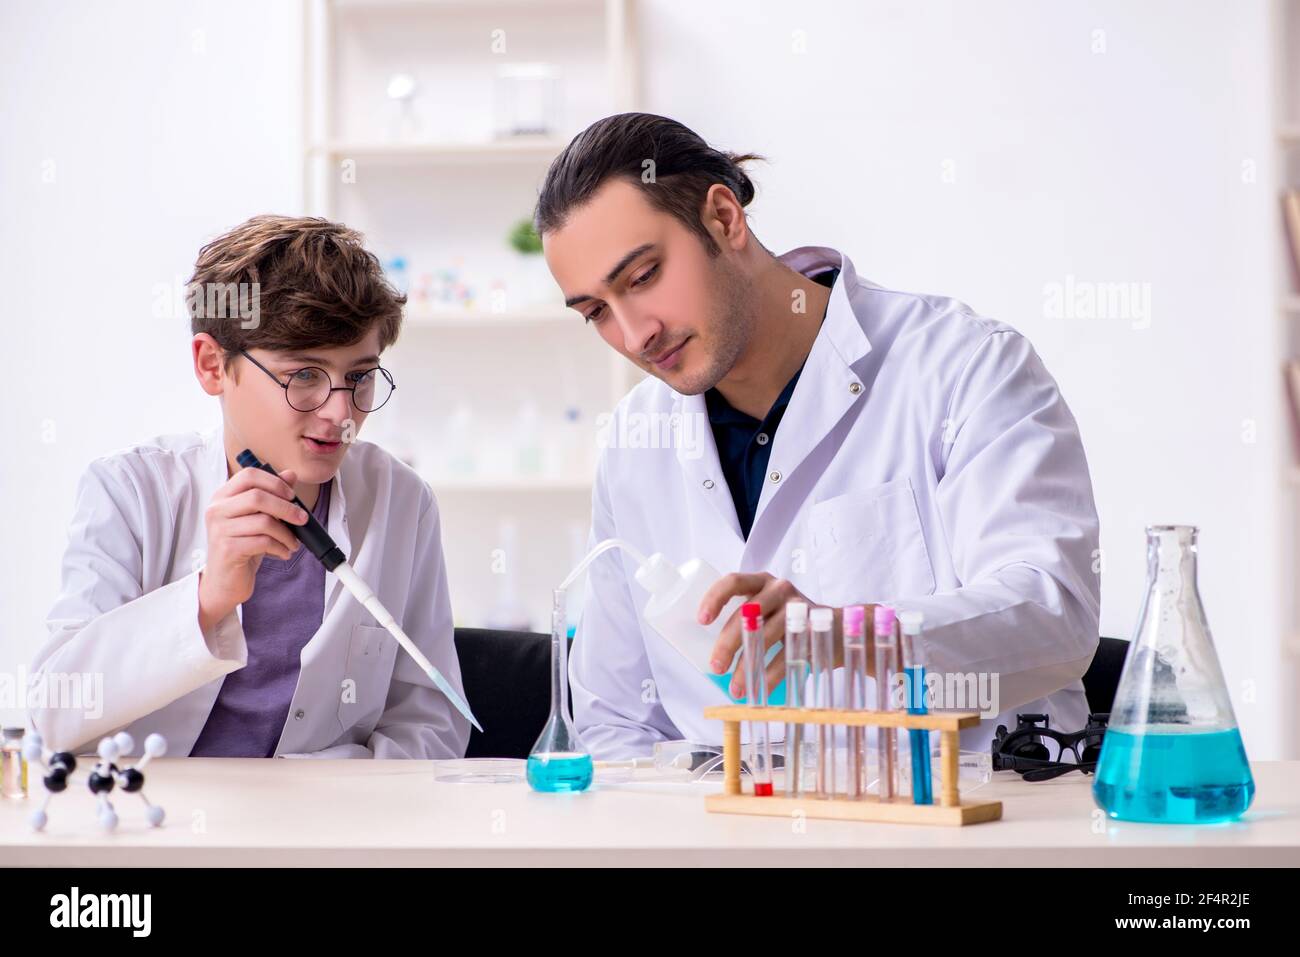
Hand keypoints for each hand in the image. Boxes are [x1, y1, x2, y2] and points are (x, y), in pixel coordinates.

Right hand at [198, 466, 307, 633]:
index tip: (292, 495)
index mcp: (222, 497)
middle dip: (287, 508)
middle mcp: (217, 510)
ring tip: (293, 543)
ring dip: (287, 533)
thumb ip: (271, 495)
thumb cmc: (242, 547)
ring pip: (264, 521)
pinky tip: (283, 553)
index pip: (249, 475)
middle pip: (258, 497)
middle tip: (302, 519)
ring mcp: (220, 529)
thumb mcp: (257, 518)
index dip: (275, 483)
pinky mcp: (227, 549)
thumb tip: (290, 475)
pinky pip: (263, 542)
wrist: (224, 581)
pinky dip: (280, 547)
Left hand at [697, 573, 824, 698]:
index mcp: (761, 581)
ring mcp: (797, 608)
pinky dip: (770, 677)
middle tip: (716, 667)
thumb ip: (744, 620)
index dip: (714, 598)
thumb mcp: (767, 609)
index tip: (701, 621)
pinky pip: (786, 656)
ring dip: (747, 666)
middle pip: (747, 614)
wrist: (837, 626)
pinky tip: (759, 691)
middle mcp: (779, 589)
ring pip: (765, 637)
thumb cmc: (790, 619)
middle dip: (727, 644)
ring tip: (736, 688)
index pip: (733, 581)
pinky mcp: (812, 630)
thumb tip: (713, 656)